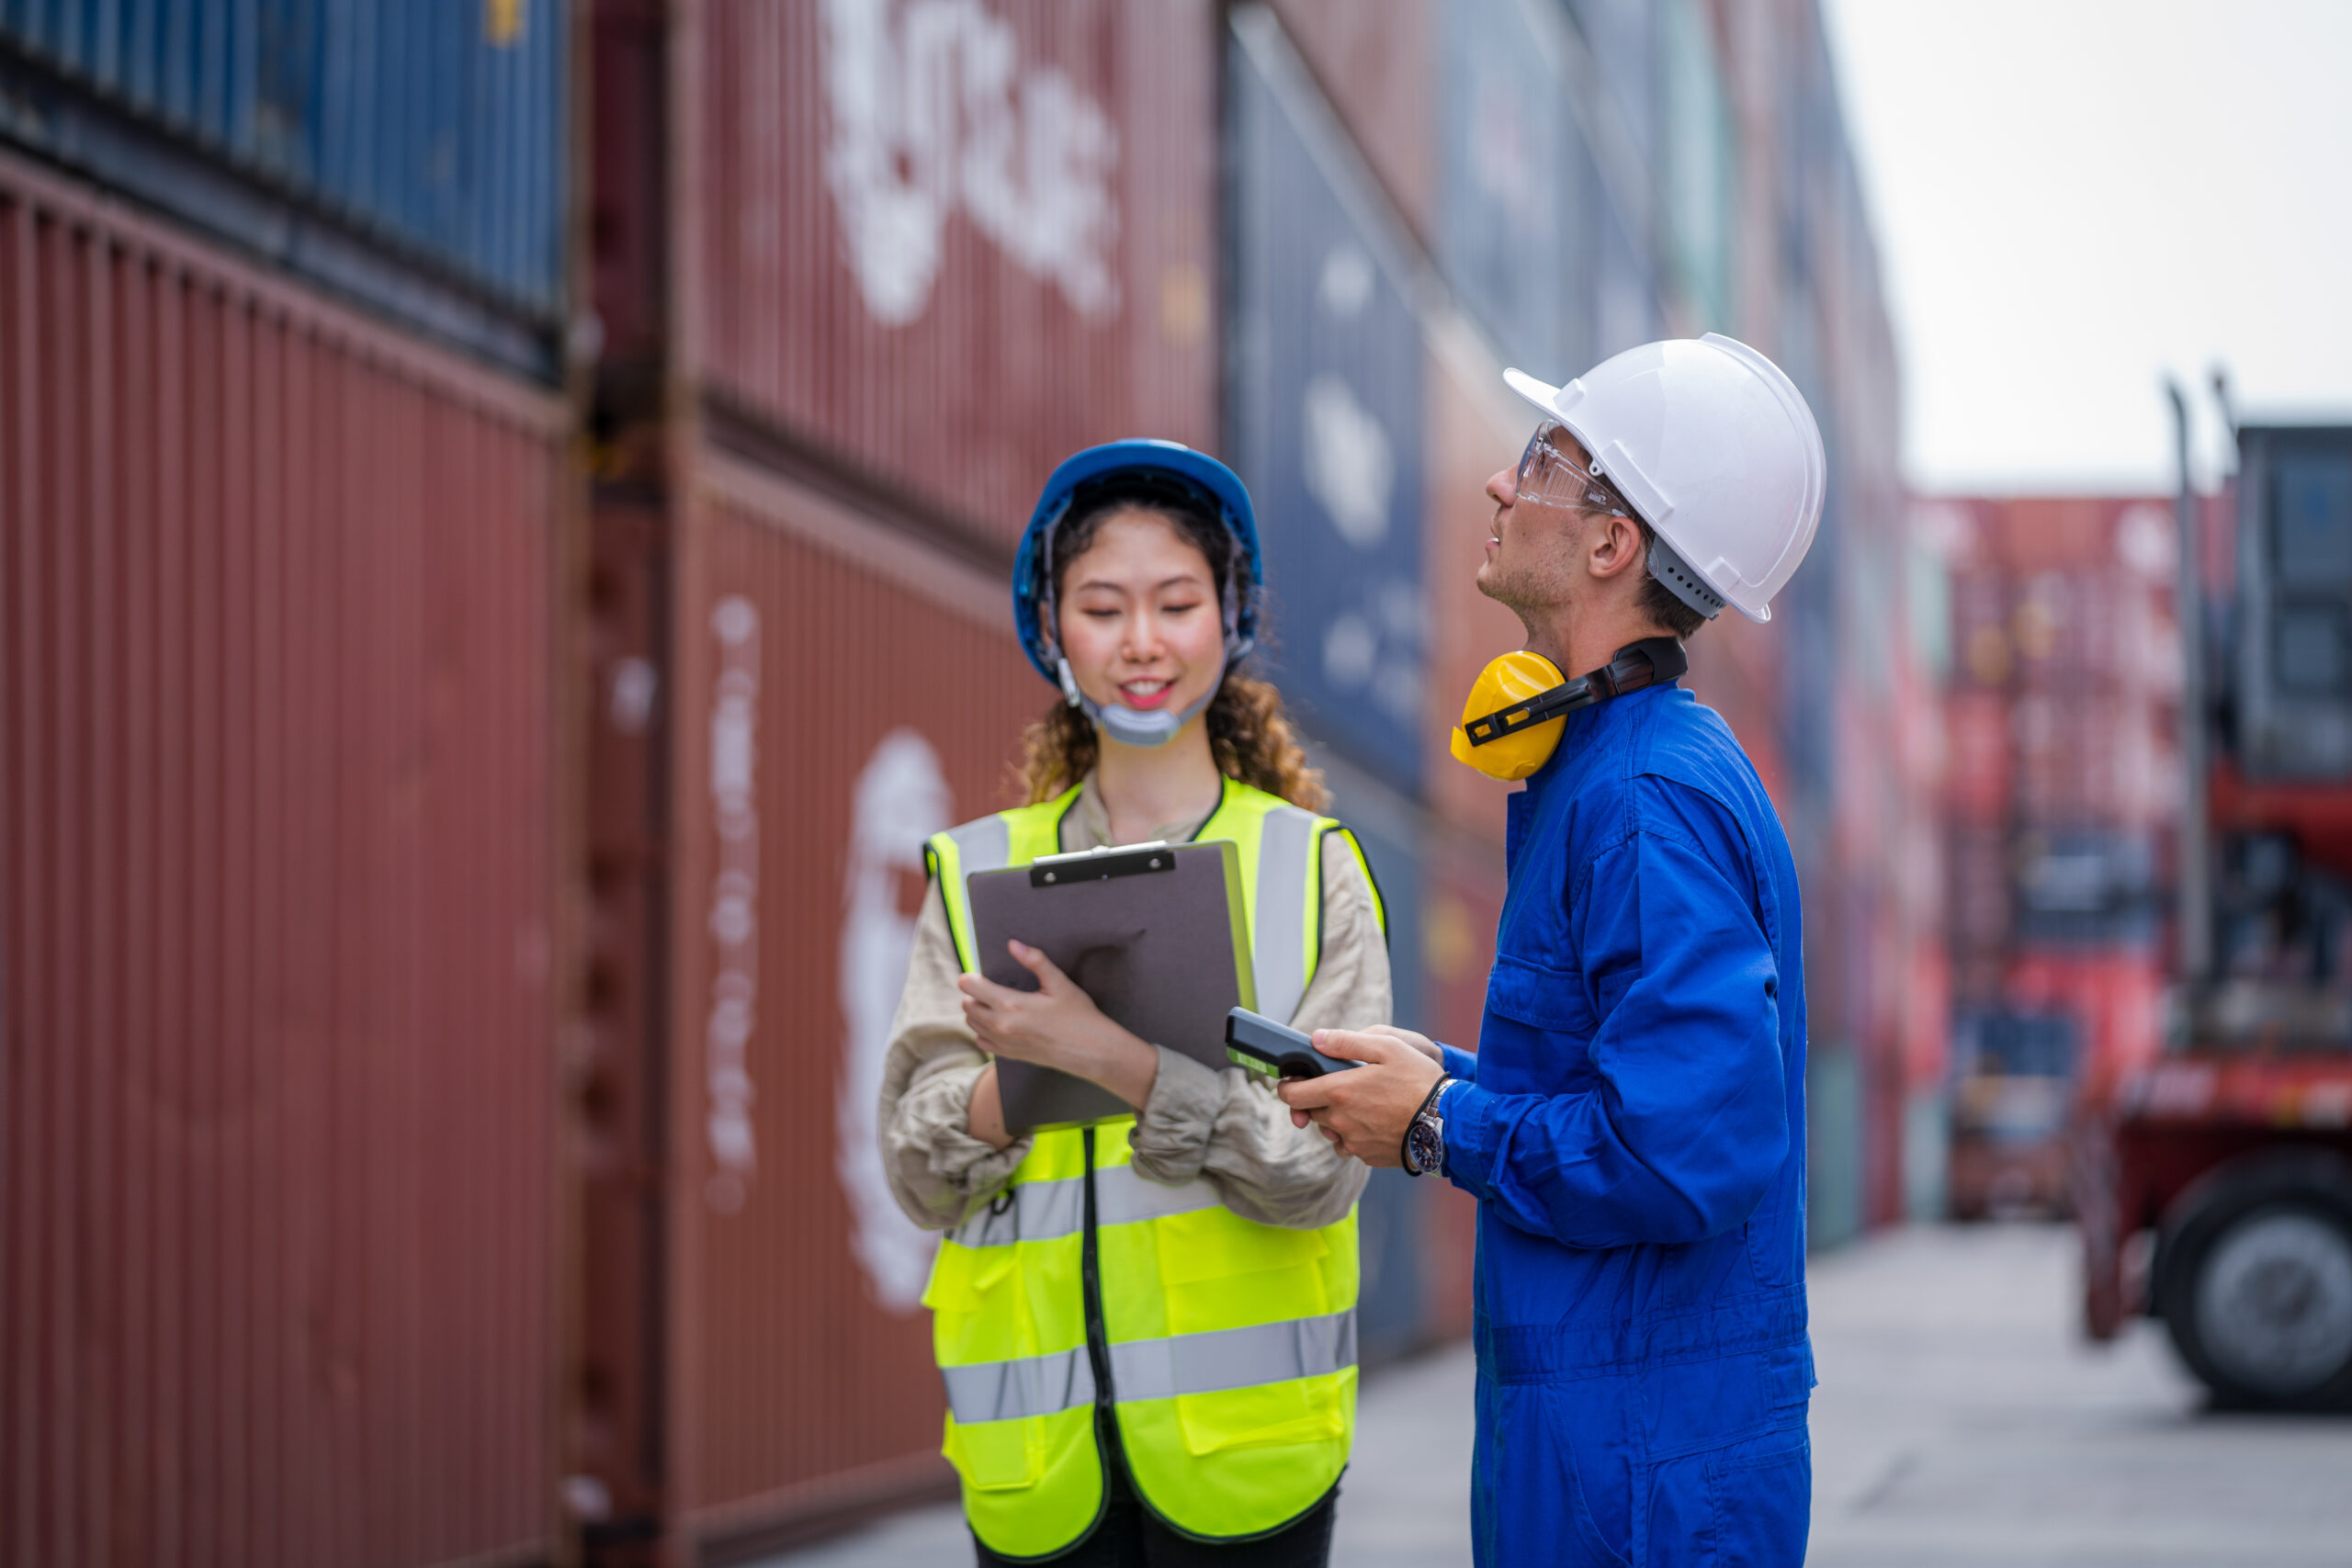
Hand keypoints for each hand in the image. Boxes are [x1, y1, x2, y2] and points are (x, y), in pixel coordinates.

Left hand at [958, 942, 1158, 1109]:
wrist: (1090, 1051)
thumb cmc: (1078, 1015)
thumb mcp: (1059, 982)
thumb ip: (1035, 960)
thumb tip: (1013, 943)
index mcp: (1010, 1004)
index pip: (969, 987)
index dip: (972, 977)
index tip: (982, 975)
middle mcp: (1001, 1026)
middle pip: (967, 1005)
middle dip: (974, 993)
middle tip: (991, 988)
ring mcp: (1003, 1043)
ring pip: (972, 1023)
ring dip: (978, 1011)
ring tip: (995, 1003)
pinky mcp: (1009, 1055)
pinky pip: (981, 1041)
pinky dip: (984, 1031)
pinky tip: (1001, 1023)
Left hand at [1275, 1028, 1444, 1167]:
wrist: (1448, 1123)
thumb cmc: (1419, 1081)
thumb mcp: (1388, 1047)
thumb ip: (1347, 1042)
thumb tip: (1316, 1038)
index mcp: (1340, 1091)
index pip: (1292, 1095)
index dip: (1287, 1087)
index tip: (1292, 1081)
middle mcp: (1341, 1121)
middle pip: (1311, 1112)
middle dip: (1316, 1099)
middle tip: (1337, 1086)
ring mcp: (1354, 1142)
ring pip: (1330, 1130)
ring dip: (1336, 1118)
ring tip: (1362, 1103)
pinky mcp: (1368, 1156)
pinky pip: (1350, 1145)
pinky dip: (1354, 1134)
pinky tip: (1374, 1122)